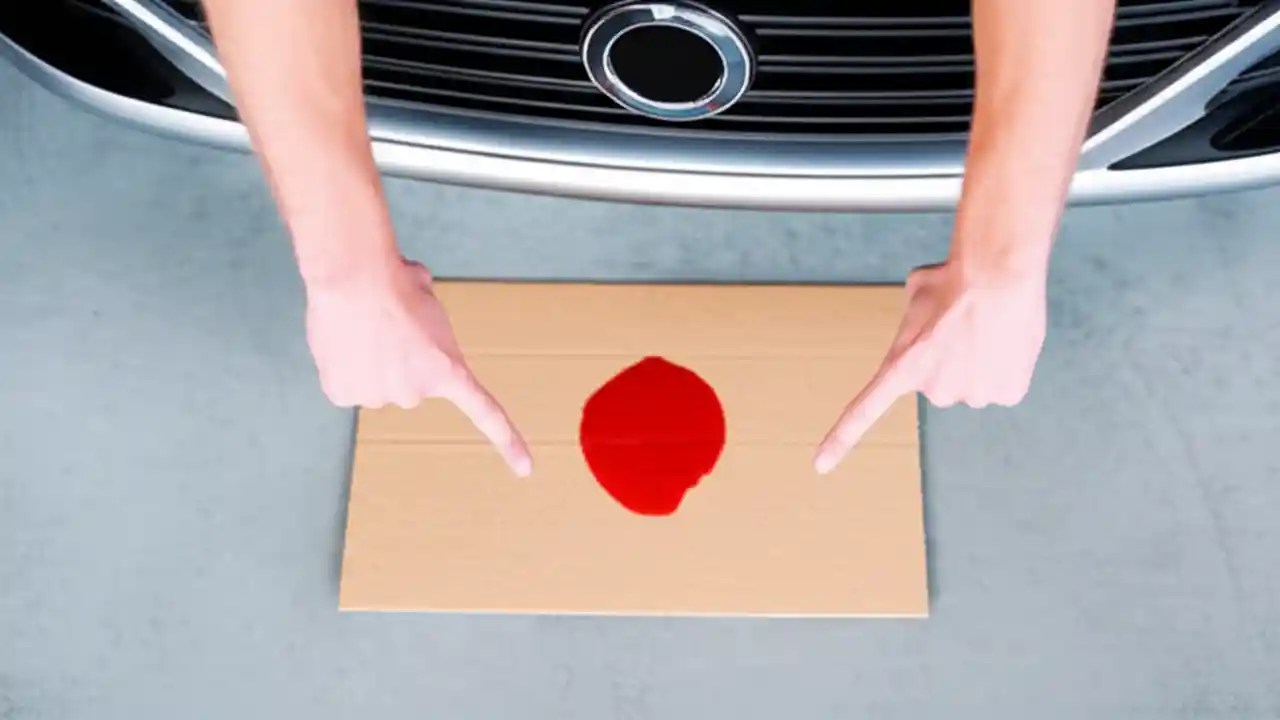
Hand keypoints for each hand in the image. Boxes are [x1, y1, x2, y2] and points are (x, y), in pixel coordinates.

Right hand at [304, 258, 531, 476]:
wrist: (354, 278)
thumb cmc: (394, 279)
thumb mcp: (429, 299)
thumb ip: (428, 322)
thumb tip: (413, 314)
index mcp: (448, 370)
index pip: (485, 411)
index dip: (507, 441)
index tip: (525, 469)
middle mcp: (416, 393)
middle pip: (408, 384)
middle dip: (399, 360)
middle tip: (387, 326)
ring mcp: (379, 397)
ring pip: (374, 383)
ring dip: (368, 360)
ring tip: (362, 327)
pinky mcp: (344, 394)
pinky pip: (345, 382)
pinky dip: (341, 364)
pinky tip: (342, 339)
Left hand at [814, 260, 1046, 473]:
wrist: (997, 271)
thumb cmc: (954, 274)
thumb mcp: (917, 293)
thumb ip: (915, 322)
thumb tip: (931, 326)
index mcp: (900, 366)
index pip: (864, 410)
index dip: (841, 439)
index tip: (820, 466)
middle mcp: (933, 390)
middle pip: (941, 383)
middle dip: (949, 360)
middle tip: (961, 326)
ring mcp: (970, 396)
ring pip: (975, 383)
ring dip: (981, 361)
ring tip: (987, 327)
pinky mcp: (1006, 393)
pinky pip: (1004, 384)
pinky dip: (1008, 365)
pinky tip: (1007, 339)